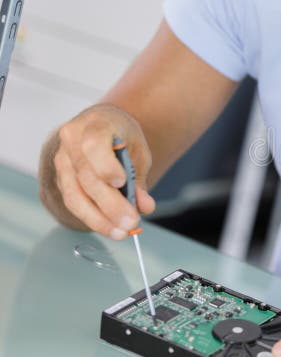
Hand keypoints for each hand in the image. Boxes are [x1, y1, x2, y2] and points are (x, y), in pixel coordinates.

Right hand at [40, 103, 155, 238]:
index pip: (94, 145)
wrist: (102, 124)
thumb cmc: (122, 136)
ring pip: (75, 194)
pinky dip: (92, 218)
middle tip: (130, 221)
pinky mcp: (60, 177)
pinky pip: (72, 202)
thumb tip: (145, 207)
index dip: (106, 166)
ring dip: (99, 218)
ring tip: (120, 232)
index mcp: (95, 125)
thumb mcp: (138, 150)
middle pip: (86, 176)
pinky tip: (109, 228)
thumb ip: (139, 178)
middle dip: (109, 204)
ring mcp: (62, 160)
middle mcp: (72, 141)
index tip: (121, 183)